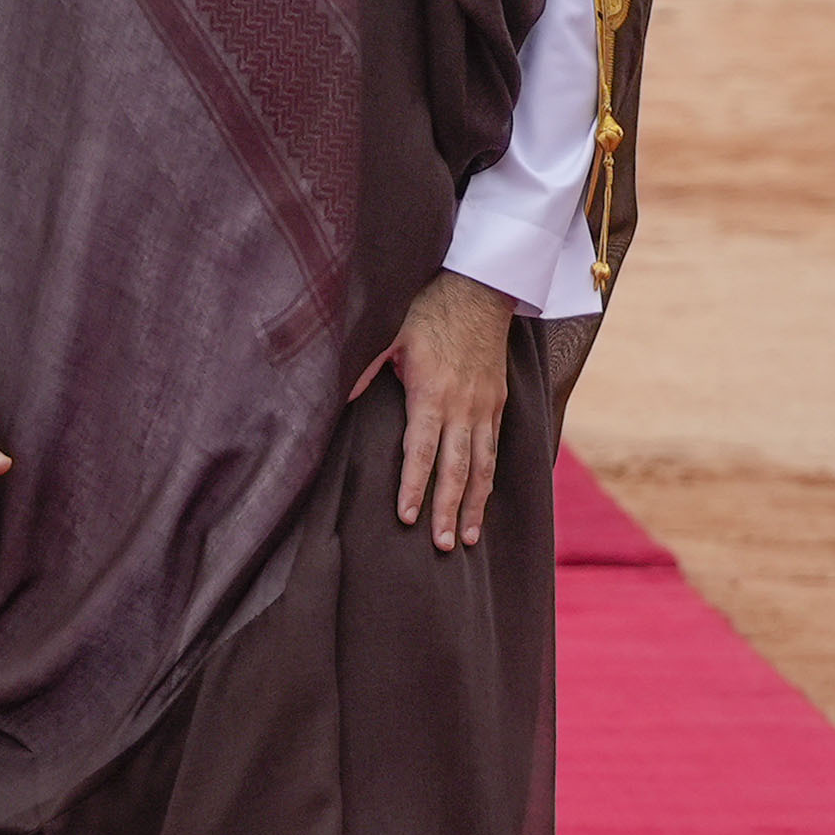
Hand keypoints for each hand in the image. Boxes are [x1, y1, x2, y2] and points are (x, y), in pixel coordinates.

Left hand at [360, 274, 513, 552]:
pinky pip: (495, 449)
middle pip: (456, 469)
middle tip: (444, 546)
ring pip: (482, 466)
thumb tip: (337, 396)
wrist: (481, 289)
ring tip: (469, 538)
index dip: (412, 486)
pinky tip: (486, 500)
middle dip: (449, 510)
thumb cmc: (430, 309)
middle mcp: (462, 407)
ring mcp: (484, 407)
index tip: (406, 518)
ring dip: (476, 504)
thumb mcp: (391, 331)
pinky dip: (490, 480)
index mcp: (432, 393)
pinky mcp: (497, 403)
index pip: (421, 451)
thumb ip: (366, 366)